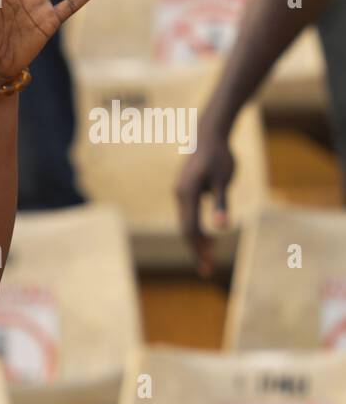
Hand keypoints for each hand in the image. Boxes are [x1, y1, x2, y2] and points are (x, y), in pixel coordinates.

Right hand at [175, 113, 235, 276]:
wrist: (209, 134)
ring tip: (210, 254)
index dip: (198, 249)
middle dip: (196, 249)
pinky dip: (197, 227)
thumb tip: (223, 228)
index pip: (191, 229)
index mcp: (187, 195)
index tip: (207, 266)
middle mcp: (180, 196)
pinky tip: (208, 233)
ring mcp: (180, 193)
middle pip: (186, 229)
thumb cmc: (220, 156)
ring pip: (186, 222)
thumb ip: (221, 205)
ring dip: (197, 239)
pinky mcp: (185, 190)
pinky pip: (188, 214)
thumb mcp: (224, 181)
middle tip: (206, 269)